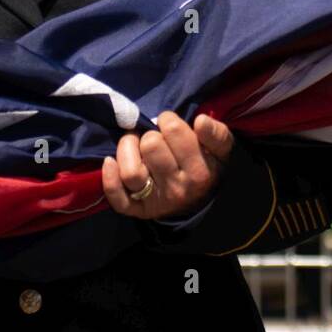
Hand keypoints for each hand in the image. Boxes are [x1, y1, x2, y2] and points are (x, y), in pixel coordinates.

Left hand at [102, 111, 233, 219]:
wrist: (199, 203)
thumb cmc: (207, 167)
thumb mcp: (222, 150)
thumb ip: (216, 134)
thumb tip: (200, 121)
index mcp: (199, 171)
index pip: (173, 130)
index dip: (168, 120)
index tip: (170, 125)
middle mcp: (178, 189)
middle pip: (150, 145)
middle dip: (150, 134)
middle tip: (155, 137)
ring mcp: (156, 202)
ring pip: (130, 171)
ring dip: (127, 149)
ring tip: (134, 144)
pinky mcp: (137, 211)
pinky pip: (116, 196)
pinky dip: (109, 177)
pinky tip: (110, 161)